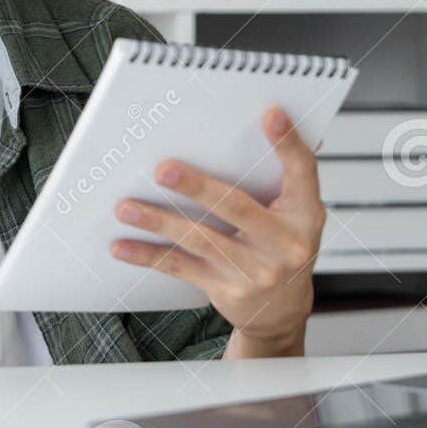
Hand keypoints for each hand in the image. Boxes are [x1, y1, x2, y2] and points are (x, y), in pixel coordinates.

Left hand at [109, 106, 322, 358]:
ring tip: (126, 207)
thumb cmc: (282, 248)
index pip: (302, 173)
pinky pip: (181, 267)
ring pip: (200, 240)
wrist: (282, 312)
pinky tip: (122, 245)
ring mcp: (255, 271)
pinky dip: (148, 255)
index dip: (288, 143)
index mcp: (304, 214)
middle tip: (163, 169)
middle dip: (197, 188)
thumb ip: (278, 178)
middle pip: (237, 208)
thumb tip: (258, 125)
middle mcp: (284, 244)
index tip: (270, 115)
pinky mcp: (226, 290)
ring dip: (159, 221)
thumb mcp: (294, 213)